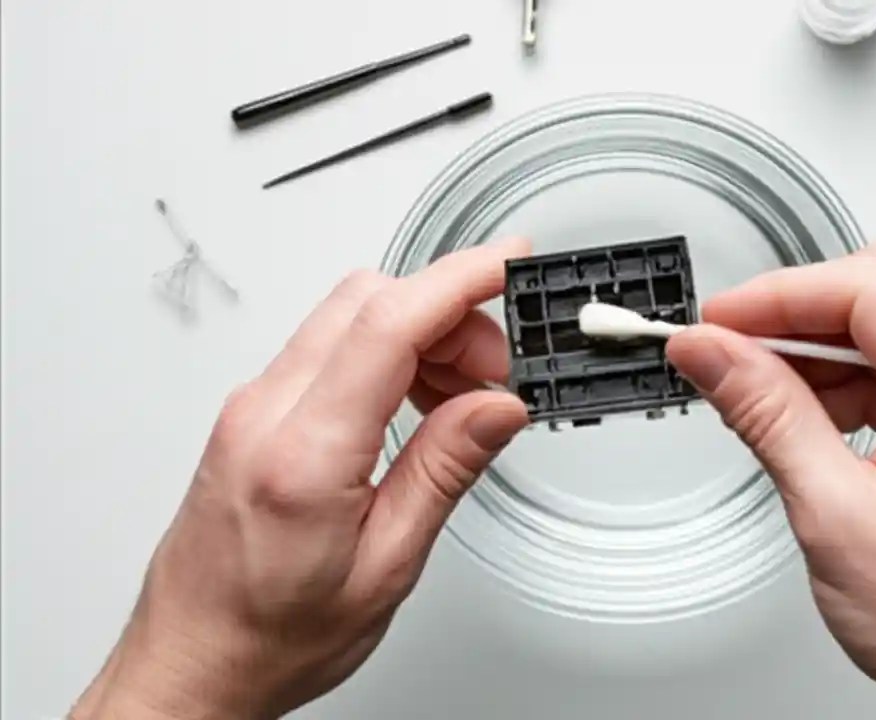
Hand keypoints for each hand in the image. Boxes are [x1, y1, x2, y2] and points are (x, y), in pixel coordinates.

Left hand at [72, 239, 531, 719]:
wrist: (194, 659)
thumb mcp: (385, 565)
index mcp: (302, 455)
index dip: (458, 281)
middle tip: (499, 370)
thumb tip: (498, 406)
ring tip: (463, 397)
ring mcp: (252, 405)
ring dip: (420, 332)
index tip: (510, 262)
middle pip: (368, 301)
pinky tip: (416, 403)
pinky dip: (387, 353)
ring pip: (348, 316)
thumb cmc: (272, 634)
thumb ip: (444, 471)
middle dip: (450, 312)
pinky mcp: (253, 410)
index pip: (387, 326)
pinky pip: (329, 348)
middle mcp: (264, 413)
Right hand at [666, 241, 875, 719]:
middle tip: (726, 344)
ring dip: (815, 344)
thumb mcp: (835, 518)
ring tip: (753, 387)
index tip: (715, 322)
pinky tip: (798, 408)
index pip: (869, 291)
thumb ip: (769, 416)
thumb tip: (712, 352)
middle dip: (795, 309)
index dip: (779, 296)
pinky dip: (842, 376)